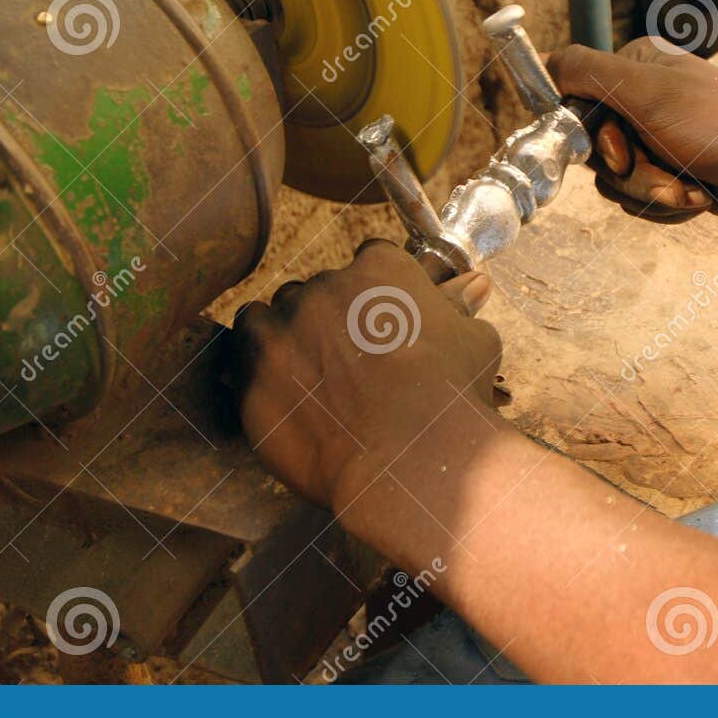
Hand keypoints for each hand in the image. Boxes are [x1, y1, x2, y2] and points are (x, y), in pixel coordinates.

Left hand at [230, 241, 505, 513]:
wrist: (411, 456)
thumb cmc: (451, 399)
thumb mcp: (474, 341)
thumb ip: (459, 308)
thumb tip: (475, 287)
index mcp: (382, 268)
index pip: (369, 261)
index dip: (374, 296)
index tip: (381, 327)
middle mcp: (329, 283)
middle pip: (320, 289)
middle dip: (330, 320)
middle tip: (350, 366)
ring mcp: (287, 322)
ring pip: (274, 313)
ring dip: (288, 336)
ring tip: (312, 378)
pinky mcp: (255, 366)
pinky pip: (243, 344)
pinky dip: (256, 360)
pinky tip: (280, 387)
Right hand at [547, 39, 717, 222]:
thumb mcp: (648, 92)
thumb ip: (590, 73)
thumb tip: (545, 61)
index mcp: (634, 69)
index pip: (576, 105)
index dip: (594, 140)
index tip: (619, 152)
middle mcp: (642, 99)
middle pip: (595, 150)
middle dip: (632, 172)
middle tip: (667, 168)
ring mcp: (656, 138)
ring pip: (616, 181)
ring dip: (652, 189)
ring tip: (690, 183)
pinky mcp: (670, 170)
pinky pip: (641, 196)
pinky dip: (667, 201)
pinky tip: (698, 193)